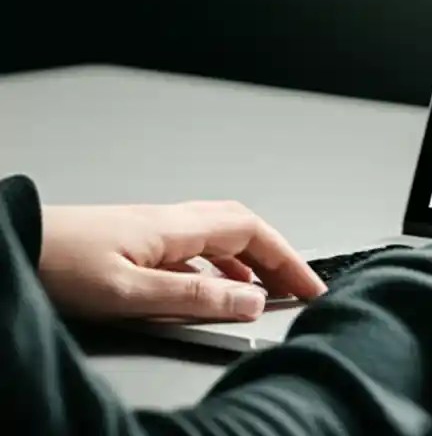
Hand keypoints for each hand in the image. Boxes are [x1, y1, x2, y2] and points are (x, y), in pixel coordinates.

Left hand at [39, 200, 325, 321]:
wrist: (12, 244)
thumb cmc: (56, 264)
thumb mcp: (132, 293)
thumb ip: (195, 299)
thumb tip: (250, 301)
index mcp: (175, 228)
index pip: (253, 233)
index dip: (288, 259)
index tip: (310, 287)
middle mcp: (167, 221)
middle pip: (242, 228)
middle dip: (276, 256)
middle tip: (296, 287)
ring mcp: (150, 230)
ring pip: (218, 237)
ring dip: (249, 262)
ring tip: (262, 293)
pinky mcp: (133, 243)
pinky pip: (193, 249)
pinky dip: (217, 268)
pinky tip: (209, 290)